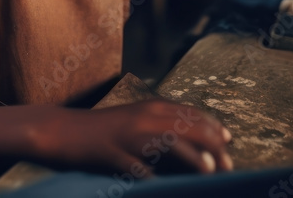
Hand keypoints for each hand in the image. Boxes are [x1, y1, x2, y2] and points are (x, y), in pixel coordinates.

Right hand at [35, 99, 232, 177]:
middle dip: (212, 146)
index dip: (214, 127)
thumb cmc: (103, 128)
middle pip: (188, 127)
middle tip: (227, 165)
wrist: (63, 130)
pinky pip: (139, 167)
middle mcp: (144, 117)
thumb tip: (194, 138)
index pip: (192, 113)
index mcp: (150, 107)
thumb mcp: (135, 118)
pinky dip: (155, 176)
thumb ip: (162, 123)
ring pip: (170, 142)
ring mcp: (129, 136)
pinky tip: (164, 184)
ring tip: (209, 171)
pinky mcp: (114, 154)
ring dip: (193, 157)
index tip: (229, 141)